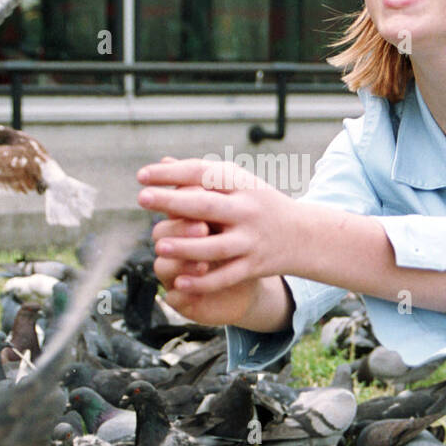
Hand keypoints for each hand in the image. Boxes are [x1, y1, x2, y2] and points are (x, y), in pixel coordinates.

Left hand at [137, 158, 296, 328]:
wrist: (304, 236)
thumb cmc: (259, 205)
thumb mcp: (238, 185)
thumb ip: (202, 177)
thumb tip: (162, 163)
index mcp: (241, 185)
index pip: (203, 173)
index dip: (172, 173)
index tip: (142, 175)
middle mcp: (247, 210)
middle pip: (207, 206)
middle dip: (173, 202)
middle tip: (142, 198)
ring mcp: (251, 240)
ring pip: (216, 246)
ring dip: (187, 247)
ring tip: (159, 245)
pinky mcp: (254, 266)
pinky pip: (226, 276)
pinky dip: (203, 282)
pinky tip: (179, 282)